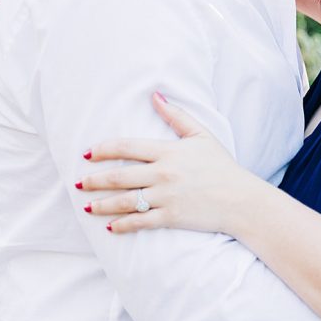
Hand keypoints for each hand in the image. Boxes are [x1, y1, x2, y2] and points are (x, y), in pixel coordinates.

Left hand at [77, 93, 254, 233]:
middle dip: (95, 180)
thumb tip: (154, 95)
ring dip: (102, 205)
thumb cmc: (221, 166)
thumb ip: (176, 115)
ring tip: (87, 207)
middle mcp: (162, 174)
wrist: (241, 200)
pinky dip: (123, 225)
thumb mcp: (201, 135)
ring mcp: (165, 197)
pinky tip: (111, 226)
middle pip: (118, 176)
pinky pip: (139, 222)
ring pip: (124, 201)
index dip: (103, 150)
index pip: (126, 147)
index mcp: (168, 151)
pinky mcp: (170, 217)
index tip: (88, 154)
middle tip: (78, 183)